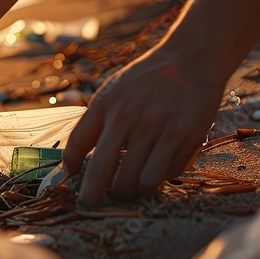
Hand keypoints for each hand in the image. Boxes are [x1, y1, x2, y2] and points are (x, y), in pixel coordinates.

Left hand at [63, 44, 224, 205]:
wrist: (191, 58)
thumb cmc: (148, 79)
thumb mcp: (113, 92)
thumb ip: (93, 123)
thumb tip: (71, 164)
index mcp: (106, 105)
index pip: (76, 145)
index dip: (69, 170)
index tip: (70, 180)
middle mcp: (128, 117)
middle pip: (102, 173)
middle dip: (95, 195)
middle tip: (98, 200)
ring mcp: (158, 128)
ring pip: (137, 183)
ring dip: (133, 191)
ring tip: (134, 185)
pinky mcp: (185, 136)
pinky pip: (167, 175)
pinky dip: (162, 178)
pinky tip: (161, 165)